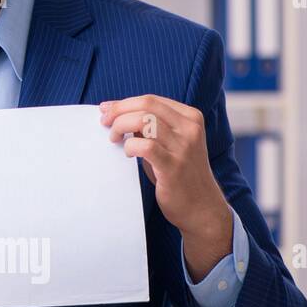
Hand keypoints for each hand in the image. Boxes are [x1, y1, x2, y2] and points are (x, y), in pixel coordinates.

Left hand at [100, 95, 232, 280]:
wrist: (202, 207)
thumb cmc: (178, 173)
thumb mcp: (169, 142)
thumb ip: (150, 126)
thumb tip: (114, 111)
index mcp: (190, 118)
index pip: (151, 100)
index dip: (123, 103)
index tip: (106, 110)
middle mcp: (190, 128)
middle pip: (146, 105)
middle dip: (118, 111)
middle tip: (104, 123)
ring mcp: (184, 147)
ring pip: (144, 121)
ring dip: (120, 127)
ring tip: (114, 139)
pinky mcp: (174, 166)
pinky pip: (144, 146)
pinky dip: (130, 146)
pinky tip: (128, 153)